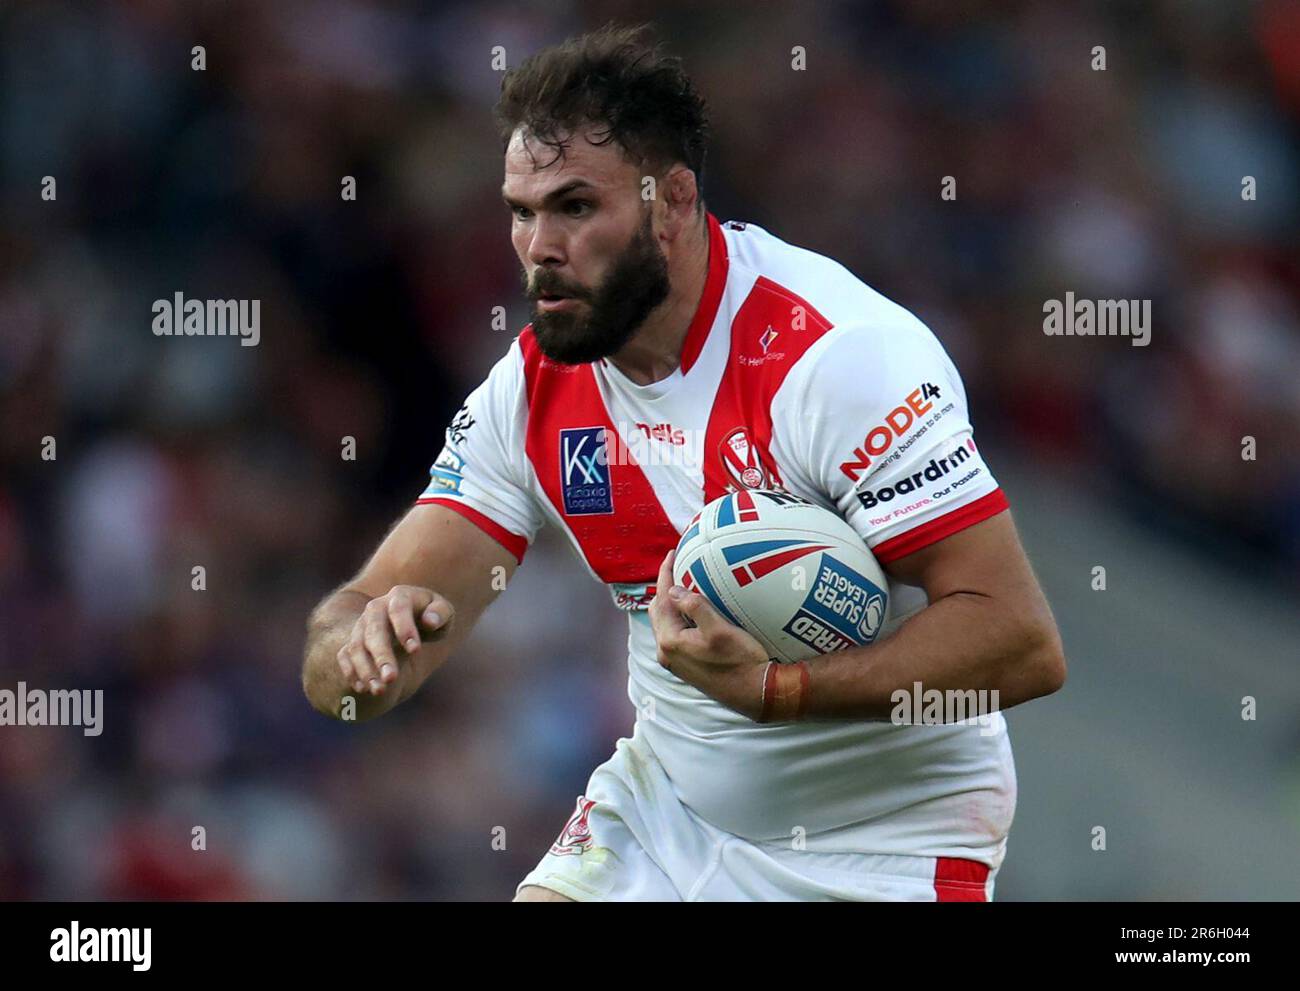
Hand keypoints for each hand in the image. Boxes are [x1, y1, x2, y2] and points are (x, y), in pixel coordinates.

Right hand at [336, 585, 453, 697]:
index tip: (416, 651)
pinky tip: (363, 689)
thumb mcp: (443, 611)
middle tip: (391, 679)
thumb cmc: (431, 616)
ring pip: (357, 646)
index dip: (405, 629)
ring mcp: (362, 625)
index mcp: (400, 597)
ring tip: (379, 690)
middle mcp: (376, 609)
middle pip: (374, 631)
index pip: (399, 609)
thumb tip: (430, 621)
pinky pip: (345, 656)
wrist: (409, 618)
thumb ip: (440, 613)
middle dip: (381, 655)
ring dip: (365, 670)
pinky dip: (351, 672)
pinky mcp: (354, 641)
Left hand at [648, 550, 769, 719]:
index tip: (672, 554)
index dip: (665, 574)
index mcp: (670, 641)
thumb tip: (673, 589)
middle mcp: (667, 652)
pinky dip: (679, 617)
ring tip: (684, 584)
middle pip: (659, 611)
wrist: (756, 693)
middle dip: (665, 587)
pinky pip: (675, 633)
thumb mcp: (719, 630)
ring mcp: (676, 661)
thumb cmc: (741, 661)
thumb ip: (694, 607)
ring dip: (671, 603)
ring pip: (666, 623)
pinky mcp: (687, 665)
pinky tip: (692, 610)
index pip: (662, 599)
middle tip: (677, 566)